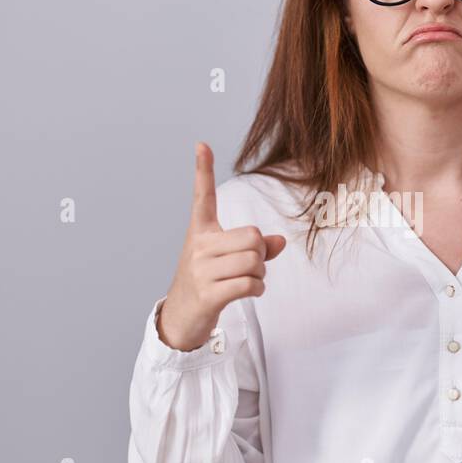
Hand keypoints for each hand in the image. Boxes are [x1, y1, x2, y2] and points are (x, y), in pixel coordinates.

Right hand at [158, 142, 286, 350]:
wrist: (181, 317)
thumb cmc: (207, 282)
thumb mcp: (226, 260)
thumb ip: (255, 248)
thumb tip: (280, 241)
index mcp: (200, 232)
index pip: (202, 197)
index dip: (203, 170)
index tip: (202, 144)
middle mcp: (199, 246)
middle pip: (253, 238)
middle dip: (261, 254)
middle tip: (249, 266)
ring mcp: (201, 270)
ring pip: (254, 261)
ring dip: (259, 274)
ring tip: (243, 281)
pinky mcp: (208, 294)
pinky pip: (250, 283)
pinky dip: (257, 289)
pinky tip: (247, 292)